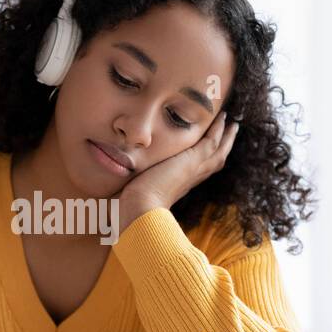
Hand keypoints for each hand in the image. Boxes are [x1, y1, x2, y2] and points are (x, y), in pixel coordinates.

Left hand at [116, 108, 240, 232]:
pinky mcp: (192, 161)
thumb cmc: (132, 211)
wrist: (140, 212)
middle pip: (215, 158)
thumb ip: (122, 195)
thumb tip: (100, 210)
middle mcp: (191, 178)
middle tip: (231, 128)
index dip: (205, 157)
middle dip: (223, 144)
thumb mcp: (130, 195)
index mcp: (179, 185)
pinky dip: (220, 130)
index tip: (210, 146)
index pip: (198, 168)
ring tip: (231, 121)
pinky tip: (223, 118)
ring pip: (218, 149)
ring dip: (225, 135)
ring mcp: (194, 169)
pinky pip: (212, 142)